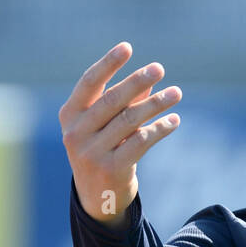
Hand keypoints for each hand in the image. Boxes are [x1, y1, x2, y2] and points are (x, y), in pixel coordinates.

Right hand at [58, 42, 181, 226]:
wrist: (98, 199)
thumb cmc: (101, 151)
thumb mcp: (103, 126)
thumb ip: (122, 103)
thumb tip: (149, 81)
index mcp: (69, 115)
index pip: (89, 83)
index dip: (108, 64)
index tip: (127, 47)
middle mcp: (76, 132)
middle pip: (112, 100)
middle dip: (138, 81)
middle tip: (160, 68)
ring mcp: (92, 152)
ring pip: (130, 120)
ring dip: (156, 104)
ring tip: (176, 93)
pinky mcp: (112, 168)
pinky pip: (141, 141)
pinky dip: (160, 129)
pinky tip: (174, 120)